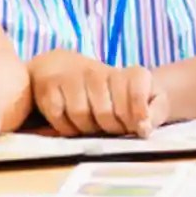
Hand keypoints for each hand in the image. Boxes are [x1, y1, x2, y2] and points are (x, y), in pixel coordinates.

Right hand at [28, 50, 168, 136]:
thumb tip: (145, 128)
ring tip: (91, 125)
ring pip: (81, 115)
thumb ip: (146, 111)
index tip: (140, 128)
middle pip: (106, 113)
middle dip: (109, 129)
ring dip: (86, 128)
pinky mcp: (49, 86)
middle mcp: (95, 71)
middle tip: (110, 129)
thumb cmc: (103, 91)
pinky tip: (72, 123)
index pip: (136, 91)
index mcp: (120, 73)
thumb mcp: (129, 96)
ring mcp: (70, 77)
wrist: (59, 66)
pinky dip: (66, 127)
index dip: (139, 114)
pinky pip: (59, 117)